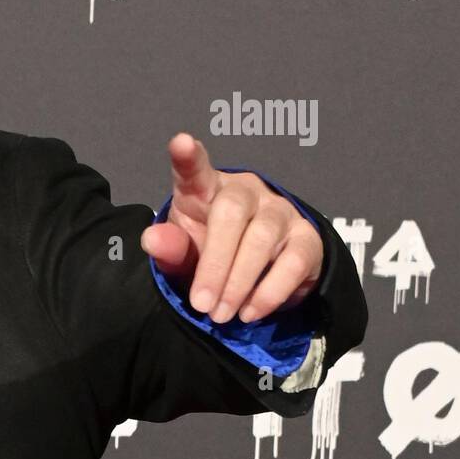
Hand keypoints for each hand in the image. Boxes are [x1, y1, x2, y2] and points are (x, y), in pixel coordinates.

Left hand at [139, 133, 322, 324]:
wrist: (253, 277)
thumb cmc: (208, 253)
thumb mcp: (181, 256)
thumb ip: (169, 249)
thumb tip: (151, 238)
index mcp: (204, 190)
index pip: (194, 171)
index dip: (187, 158)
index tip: (181, 143)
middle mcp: (245, 191)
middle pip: (231, 212)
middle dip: (215, 264)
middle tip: (201, 304)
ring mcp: (279, 211)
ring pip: (262, 238)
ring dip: (239, 283)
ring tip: (221, 315)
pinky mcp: (307, 238)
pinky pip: (294, 262)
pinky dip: (270, 292)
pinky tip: (250, 312)